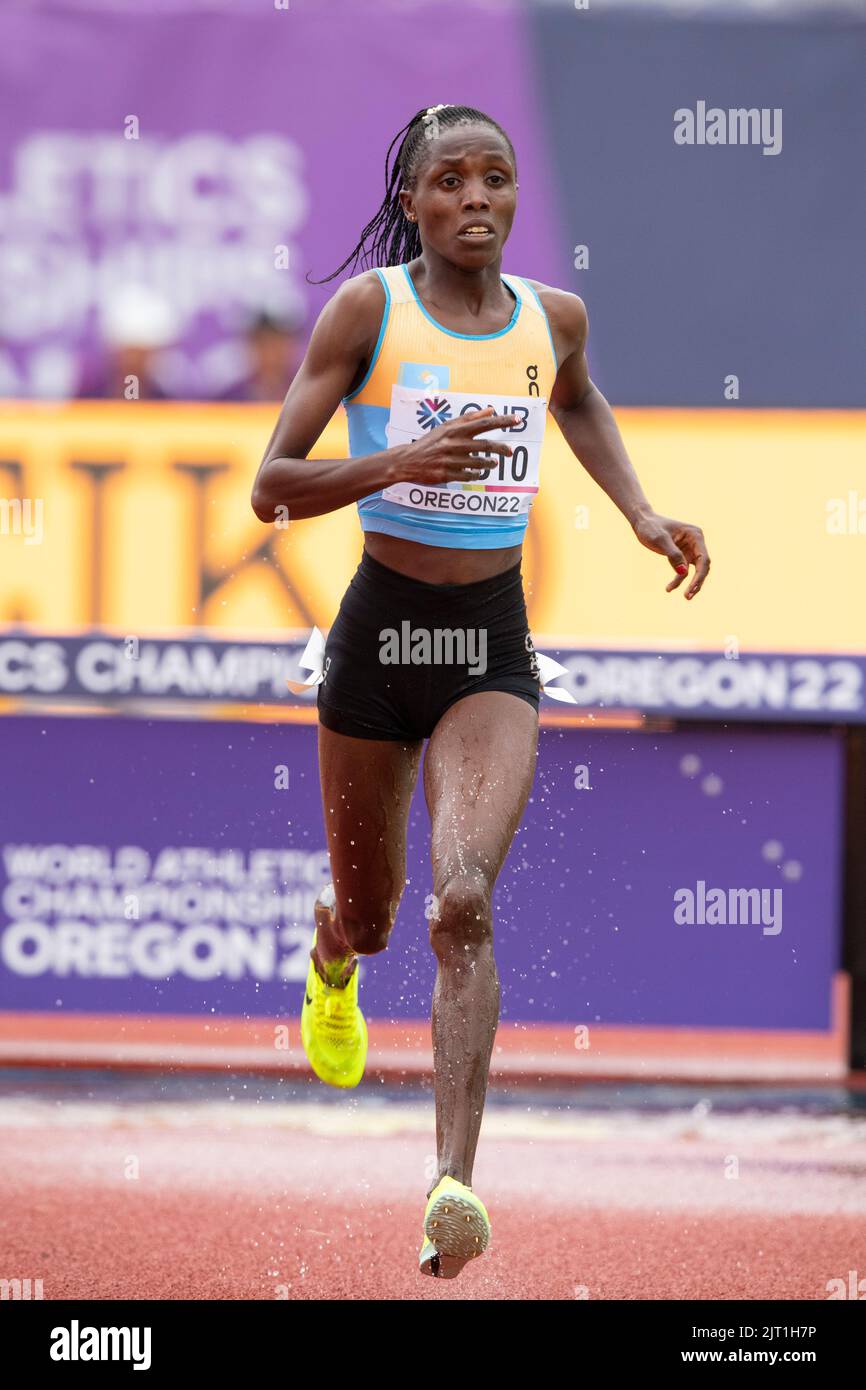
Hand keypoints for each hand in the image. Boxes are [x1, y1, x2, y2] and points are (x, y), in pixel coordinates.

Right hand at [394, 407, 519, 486]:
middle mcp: (453, 443)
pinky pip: (468, 476)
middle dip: (501, 448)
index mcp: (454, 430)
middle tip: (510, 451)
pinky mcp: (447, 474)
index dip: (502, 421)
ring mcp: (450, 460)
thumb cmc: (430, 442)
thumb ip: (469, 418)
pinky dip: (476, 475)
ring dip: (489, 464)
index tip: (517, 420)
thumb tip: (491, 410)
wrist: (408, 460)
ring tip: (494, 463)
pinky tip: (478, 473)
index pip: (483, 423)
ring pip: (478, 463)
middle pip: (485, 445)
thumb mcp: (447, 427)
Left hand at [631, 510, 709, 599]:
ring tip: (686, 597)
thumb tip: (684, 572)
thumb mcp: (660, 540)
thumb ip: (673, 555)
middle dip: (697, 582)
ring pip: (695, 571)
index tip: (692, 588)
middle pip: (702, 567)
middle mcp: (696, 543)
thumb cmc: (651, 527)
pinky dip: (678, 580)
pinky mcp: (681, 556)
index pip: (704, 559)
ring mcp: (689, 550)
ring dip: (690, 584)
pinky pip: (683, 571)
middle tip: (688, 596)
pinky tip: (669, 589)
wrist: (642, 522)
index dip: (700, 576)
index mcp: (695, 535)